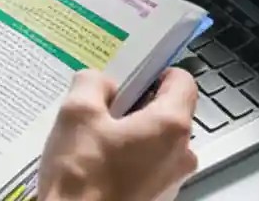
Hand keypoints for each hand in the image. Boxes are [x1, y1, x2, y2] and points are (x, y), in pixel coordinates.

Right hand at [38, 69, 198, 200]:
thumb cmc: (82, 180)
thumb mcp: (76, 113)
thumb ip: (92, 83)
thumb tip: (98, 81)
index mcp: (170, 127)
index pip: (182, 80)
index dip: (154, 71)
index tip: (133, 74)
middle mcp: (180, 155)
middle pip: (167, 111)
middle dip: (134, 105)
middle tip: (101, 108)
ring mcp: (170, 180)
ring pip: (155, 140)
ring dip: (128, 133)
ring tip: (93, 139)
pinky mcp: (156, 197)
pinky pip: (147, 164)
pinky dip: (126, 158)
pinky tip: (96, 162)